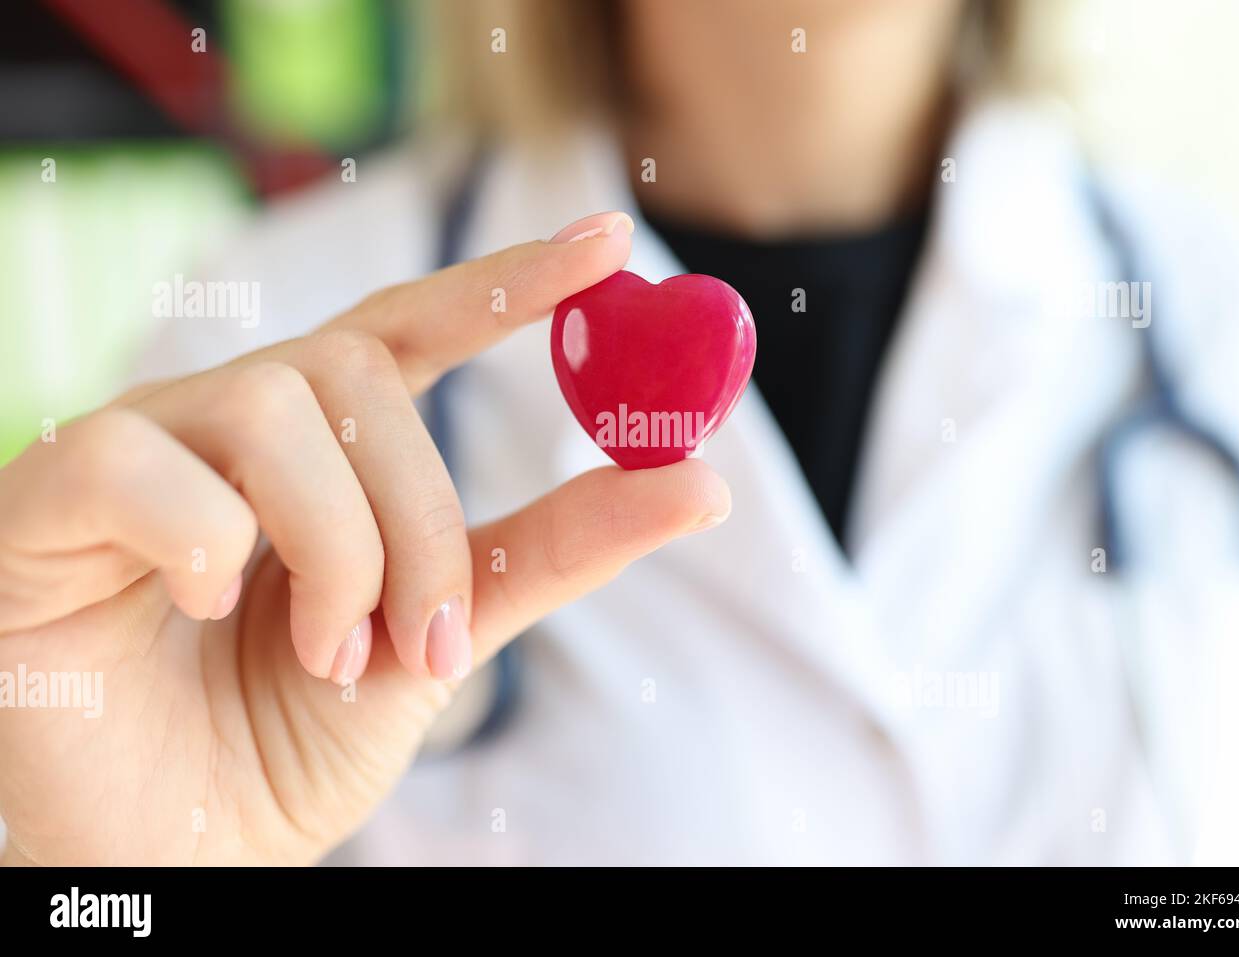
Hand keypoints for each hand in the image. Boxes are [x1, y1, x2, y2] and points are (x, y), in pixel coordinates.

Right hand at [0, 211, 730, 864]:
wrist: (176, 850)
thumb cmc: (293, 738)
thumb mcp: (447, 638)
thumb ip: (556, 548)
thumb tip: (701, 482)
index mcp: (321, 446)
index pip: (412, 325)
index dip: (506, 277)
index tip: (609, 239)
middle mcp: (228, 422)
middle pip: (357, 374)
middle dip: (419, 522)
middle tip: (422, 648)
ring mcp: (135, 450)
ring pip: (269, 407)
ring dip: (334, 551)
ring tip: (324, 657)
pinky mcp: (42, 501)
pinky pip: (134, 458)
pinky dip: (203, 543)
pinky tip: (204, 610)